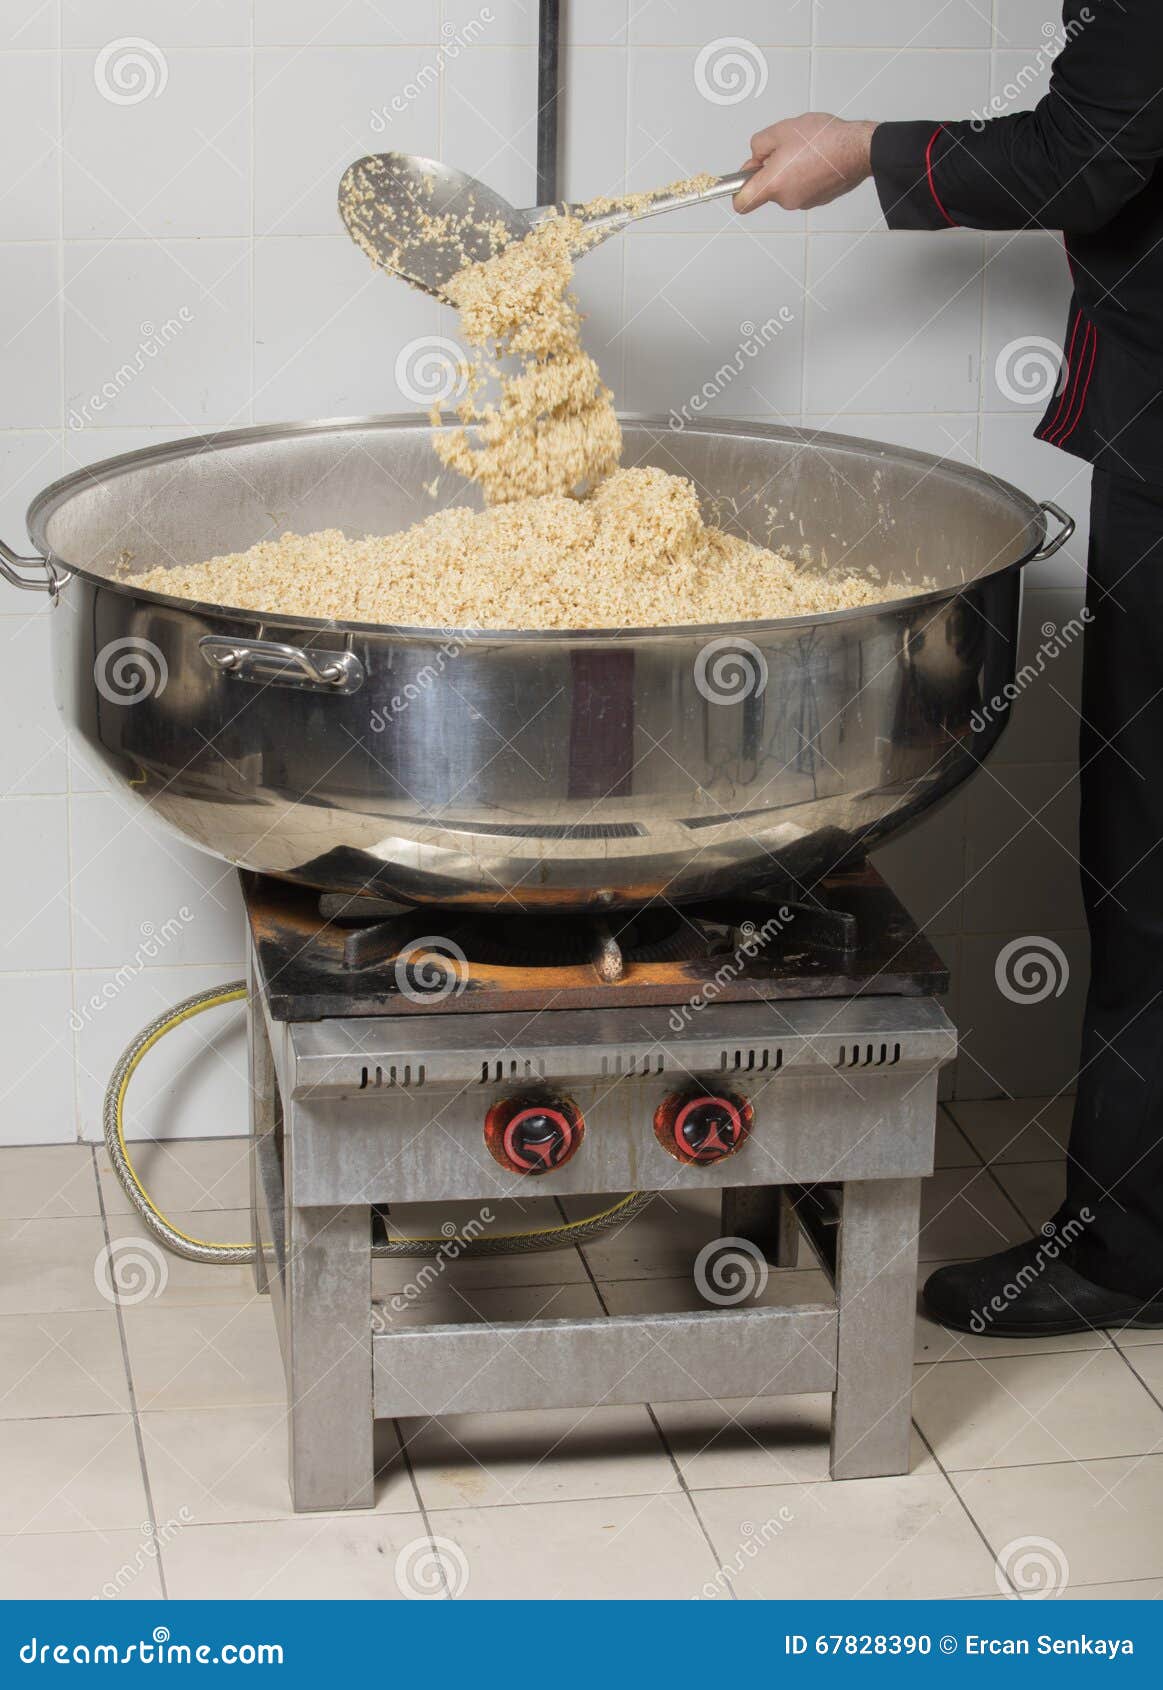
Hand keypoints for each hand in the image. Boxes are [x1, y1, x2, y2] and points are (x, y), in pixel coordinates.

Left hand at [735, 114, 876, 212]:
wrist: (858, 149)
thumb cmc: (825, 140)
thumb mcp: (781, 129)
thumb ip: (759, 144)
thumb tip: (756, 155)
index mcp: (773, 185)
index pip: (741, 203)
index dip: (737, 190)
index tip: (740, 179)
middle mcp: (787, 199)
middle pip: (766, 188)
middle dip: (769, 169)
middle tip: (784, 148)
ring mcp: (803, 202)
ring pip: (785, 186)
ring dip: (789, 169)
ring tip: (805, 149)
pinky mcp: (818, 200)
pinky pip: (802, 187)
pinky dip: (804, 174)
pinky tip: (816, 157)